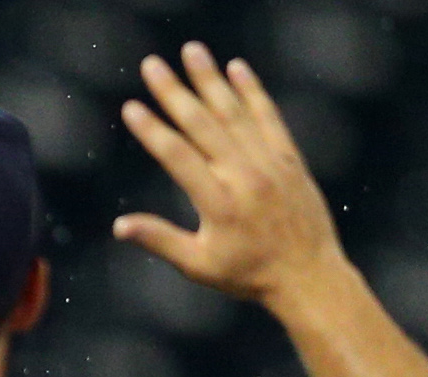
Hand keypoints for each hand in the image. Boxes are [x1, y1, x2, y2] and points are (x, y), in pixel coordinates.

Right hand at [113, 43, 347, 309]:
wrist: (308, 275)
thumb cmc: (248, 274)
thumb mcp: (198, 266)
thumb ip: (160, 240)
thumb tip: (119, 226)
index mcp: (218, 205)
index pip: (178, 157)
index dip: (152, 131)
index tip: (132, 107)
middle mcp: (244, 177)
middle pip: (203, 125)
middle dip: (174, 92)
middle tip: (151, 64)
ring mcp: (269, 163)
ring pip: (234, 112)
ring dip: (210, 79)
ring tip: (191, 51)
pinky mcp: (289, 158)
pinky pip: (268, 116)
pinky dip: (252, 90)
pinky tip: (236, 68)